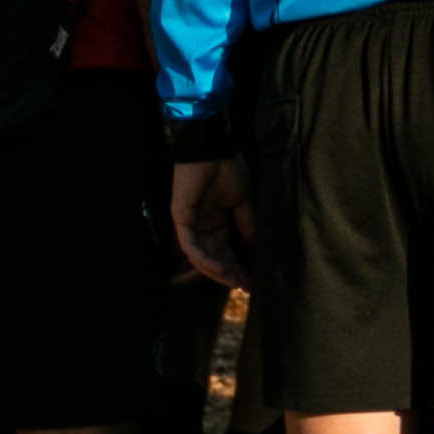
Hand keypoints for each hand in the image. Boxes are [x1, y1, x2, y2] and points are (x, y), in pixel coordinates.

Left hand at [170, 155, 253, 290]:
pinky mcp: (181, 217)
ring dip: (216, 270)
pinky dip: (202, 258)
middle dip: (228, 273)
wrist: (213, 147)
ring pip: (200, 255)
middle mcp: (201, 224)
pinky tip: (218, 268)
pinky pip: (189, 244)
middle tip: (245, 286)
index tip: (252, 281)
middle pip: (213, 256)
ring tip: (233, 281)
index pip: (224, 249)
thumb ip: (246, 221)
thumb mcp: (242, 198)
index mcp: (215, 219)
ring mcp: (189, 222)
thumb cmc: (227, 167)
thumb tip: (252, 242)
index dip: (237, 266)